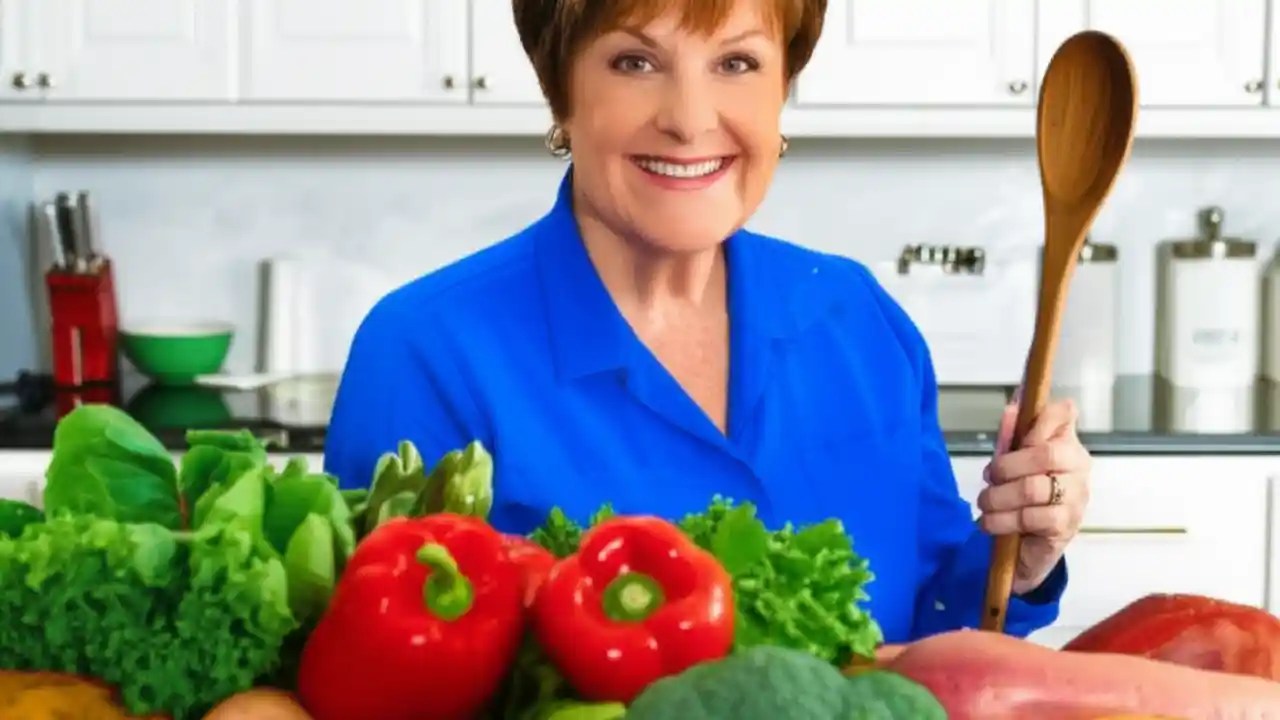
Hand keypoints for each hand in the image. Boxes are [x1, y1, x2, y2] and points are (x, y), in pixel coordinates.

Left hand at [976, 396, 1091, 594]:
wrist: (1025, 548)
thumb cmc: (1019, 497)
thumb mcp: (1010, 463)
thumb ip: (1010, 437)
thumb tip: (1012, 407)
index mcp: (1066, 443)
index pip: (1065, 414)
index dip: (1039, 417)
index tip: (1016, 432)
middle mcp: (1078, 467)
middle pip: (1045, 453)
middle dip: (1007, 466)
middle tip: (990, 478)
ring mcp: (1076, 497)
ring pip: (1033, 488)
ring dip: (998, 497)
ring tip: (985, 504)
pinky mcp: (1066, 525)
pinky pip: (1031, 517)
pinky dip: (1002, 520)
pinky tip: (990, 523)